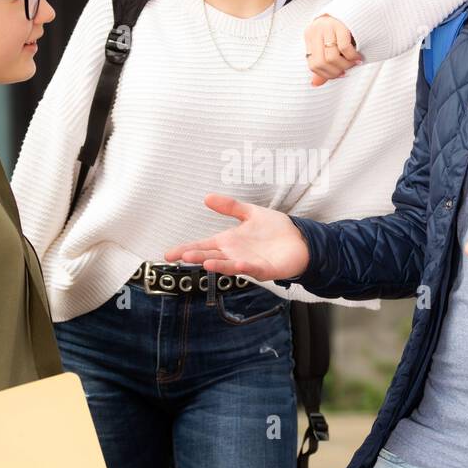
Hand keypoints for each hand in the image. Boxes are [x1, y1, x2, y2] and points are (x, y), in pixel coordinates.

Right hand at [163, 193, 309, 279]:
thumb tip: (207, 197)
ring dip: (218, 264)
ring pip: (229, 265)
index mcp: (228, 242)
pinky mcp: (265, 269)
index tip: (169, 254)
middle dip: (197, 256)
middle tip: (182, 256)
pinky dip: (245, 268)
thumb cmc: (274, 229)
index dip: (186, 249)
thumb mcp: (249, 212)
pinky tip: (238, 264)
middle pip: (211, 255)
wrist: (299, 239)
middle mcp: (234, 254)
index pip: (202, 245)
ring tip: (205, 262)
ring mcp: (248, 263)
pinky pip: (253, 269)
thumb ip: (229, 206)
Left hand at [304, 14, 362, 85]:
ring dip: (345, 65)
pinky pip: (344, 48)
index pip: (313, 65)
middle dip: (336, 71)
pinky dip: (352, 57)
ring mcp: (327, 26)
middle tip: (347, 71)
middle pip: (321, 63)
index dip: (326, 74)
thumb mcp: (328, 46)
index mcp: (310, 35)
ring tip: (354, 64)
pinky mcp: (340, 25)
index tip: (339, 74)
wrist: (354, 7)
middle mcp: (315, 30)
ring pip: (332, 57)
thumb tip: (315, 84)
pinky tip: (358, 57)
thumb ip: (322, 64)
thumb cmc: (340, 30)